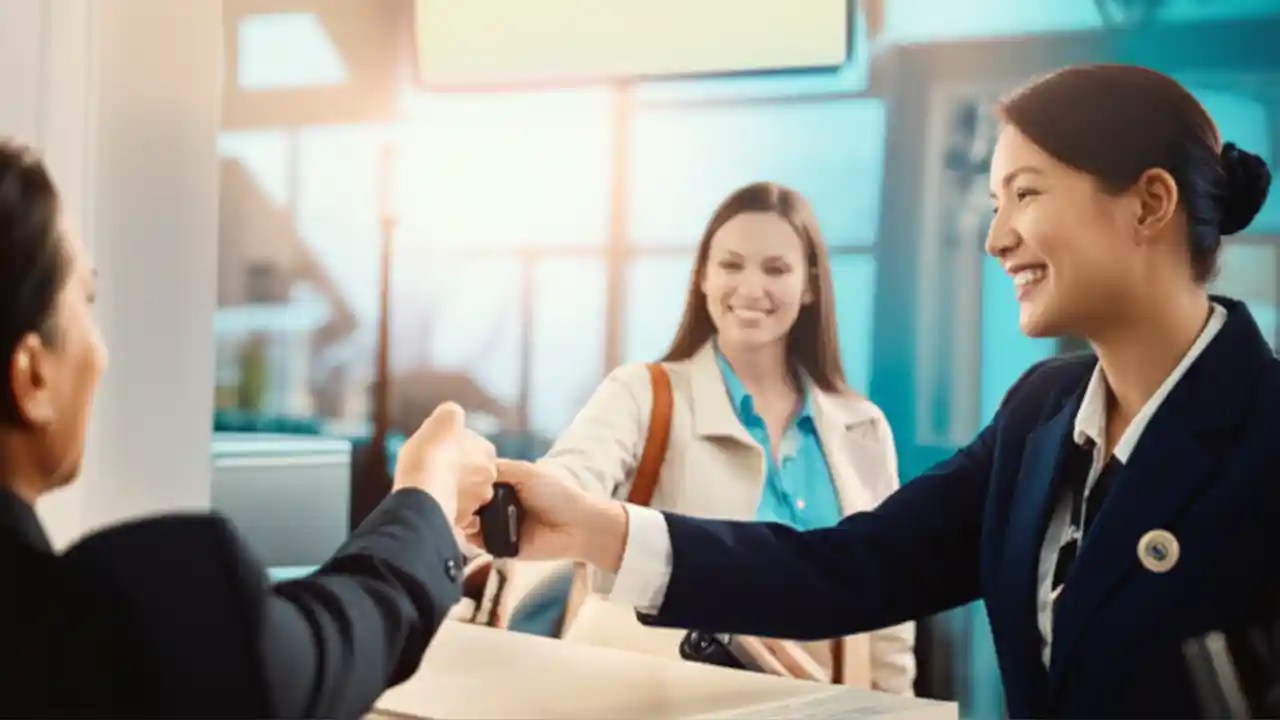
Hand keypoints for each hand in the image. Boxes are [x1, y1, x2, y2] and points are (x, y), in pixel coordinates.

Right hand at [393, 402, 497, 525]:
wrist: (421, 488)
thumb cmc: (431, 453)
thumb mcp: (443, 419)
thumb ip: (451, 414)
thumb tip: (453, 414)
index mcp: (487, 452)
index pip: (476, 447)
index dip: (456, 449)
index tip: (441, 451)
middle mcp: (488, 479)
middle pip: (472, 473)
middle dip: (456, 473)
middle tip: (434, 471)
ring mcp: (476, 503)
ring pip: (464, 497)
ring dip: (450, 493)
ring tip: (429, 489)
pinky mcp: (461, 523)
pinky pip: (454, 517)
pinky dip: (443, 511)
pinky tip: (430, 505)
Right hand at [466, 460, 628, 571]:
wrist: (578, 526)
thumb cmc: (558, 493)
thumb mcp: (526, 472)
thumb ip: (498, 468)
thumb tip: (468, 468)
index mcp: (505, 484)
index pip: (475, 479)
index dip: (464, 476)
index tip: (450, 471)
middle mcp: (498, 504)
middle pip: (468, 500)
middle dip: (460, 497)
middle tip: (451, 494)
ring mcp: (498, 526)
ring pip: (468, 521)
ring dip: (462, 516)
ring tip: (459, 510)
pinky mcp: (501, 547)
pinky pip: (479, 542)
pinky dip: (471, 536)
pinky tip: (468, 526)